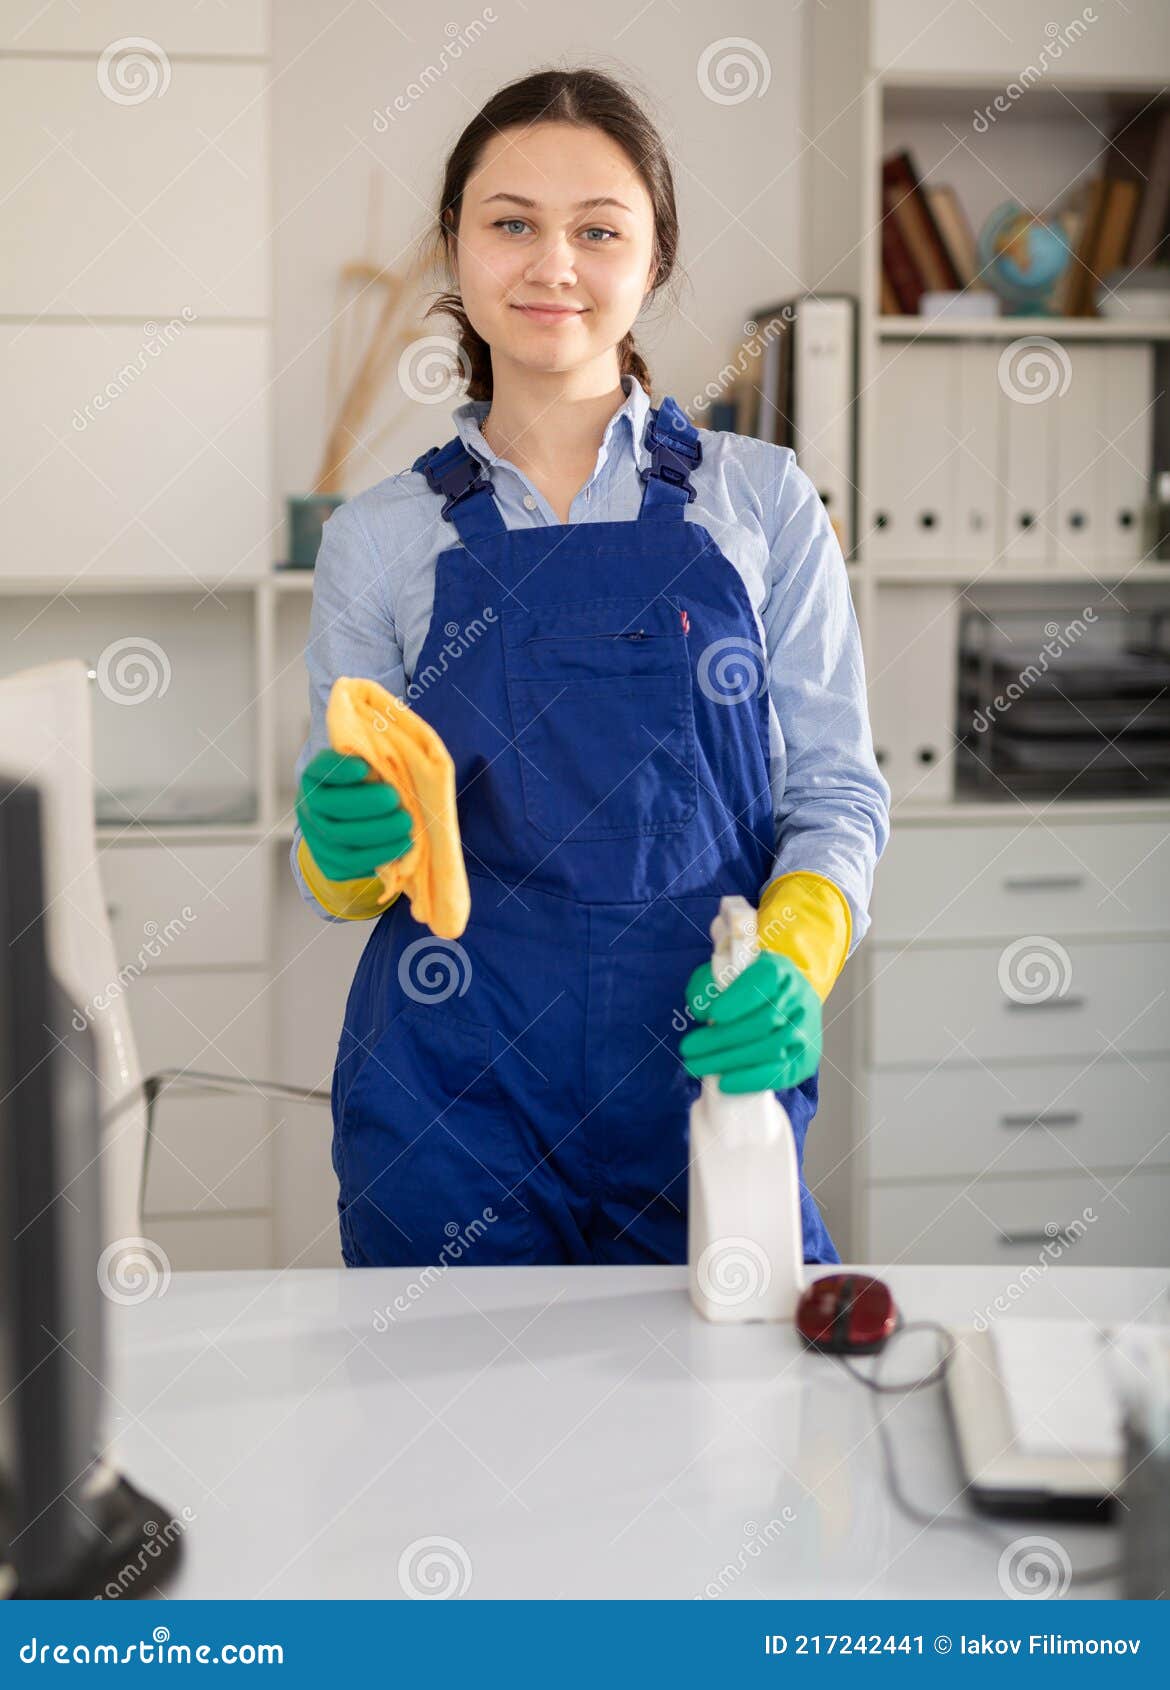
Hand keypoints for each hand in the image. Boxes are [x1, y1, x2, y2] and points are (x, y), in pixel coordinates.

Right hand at [296, 748, 412, 882]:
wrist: (351, 822)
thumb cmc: (368, 787)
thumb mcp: (368, 768)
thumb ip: (377, 762)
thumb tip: (393, 762)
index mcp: (315, 777)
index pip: (320, 769)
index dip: (339, 769)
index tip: (363, 767)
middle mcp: (308, 807)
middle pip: (331, 805)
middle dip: (366, 803)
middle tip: (395, 799)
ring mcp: (315, 837)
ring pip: (340, 838)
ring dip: (377, 832)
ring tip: (406, 824)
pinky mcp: (328, 863)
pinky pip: (350, 864)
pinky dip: (378, 856)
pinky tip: (402, 846)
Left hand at [678, 950, 820, 1093]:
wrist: (781, 1005)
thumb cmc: (745, 989)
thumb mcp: (723, 975)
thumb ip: (708, 985)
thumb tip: (703, 1011)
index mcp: (779, 970)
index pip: (765, 980)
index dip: (740, 999)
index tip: (713, 1014)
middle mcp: (798, 998)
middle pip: (764, 1020)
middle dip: (722, 1038)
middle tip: (688, 1049)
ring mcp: (805, 1030)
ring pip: (770, 1047)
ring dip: (729, 1061)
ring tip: (696, 1066)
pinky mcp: (804, 1059)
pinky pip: (780, 1073)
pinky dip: (751, 1080)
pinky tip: (724, 1083)